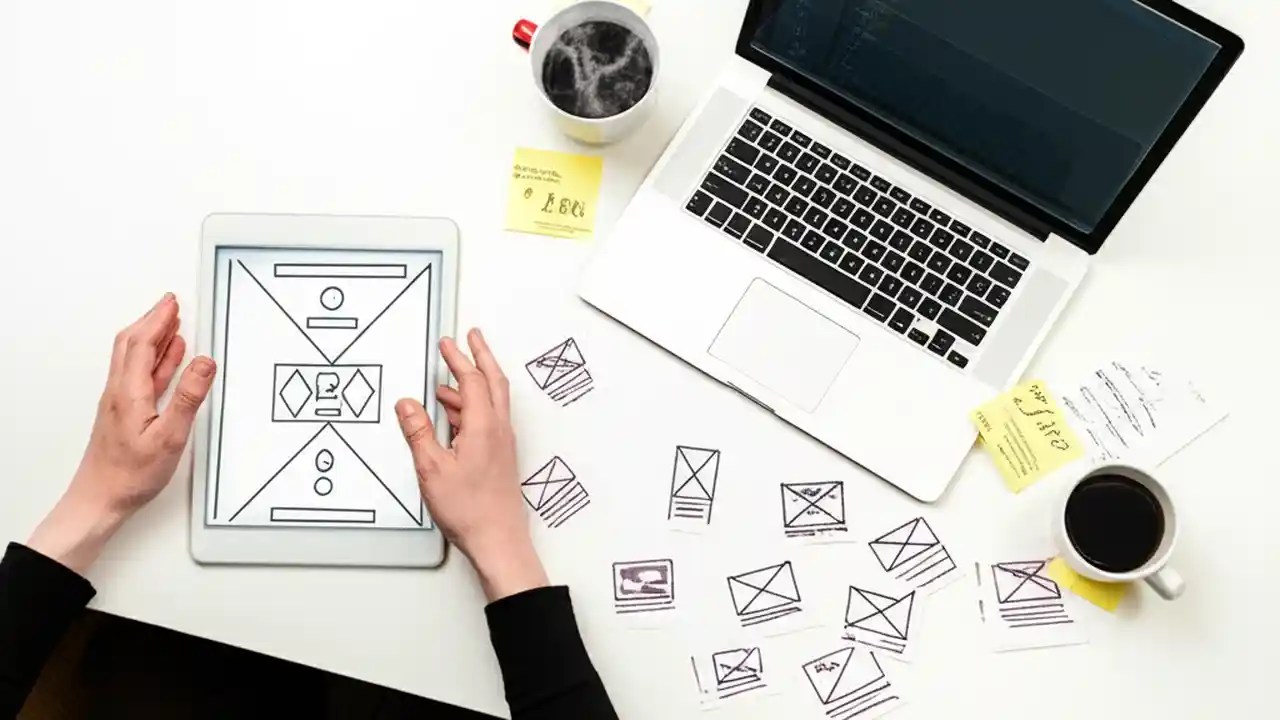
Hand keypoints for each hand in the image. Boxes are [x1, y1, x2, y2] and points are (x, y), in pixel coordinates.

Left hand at [27, 294, 216, 573]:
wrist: (100, 499)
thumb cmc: (130, 474)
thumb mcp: (169, 436)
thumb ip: (188, 396)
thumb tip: (204, 362)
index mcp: (129, 391)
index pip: (142, 344)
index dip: (158, 320)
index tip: (172, 303)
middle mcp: (120, 391)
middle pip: (131, 344)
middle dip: (152, 321)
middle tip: (170, 305)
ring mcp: (120, 401)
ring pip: (134, 358)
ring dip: (152, 338)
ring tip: (172, 325)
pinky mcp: (124, 413)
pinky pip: (139, 375)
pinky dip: (155, 360)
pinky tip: (168, 362)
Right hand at [395, 329, 547, 601]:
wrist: (499, 540)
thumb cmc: (471, 510)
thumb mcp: (432, 469)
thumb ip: (419, 433)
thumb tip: (408, 405)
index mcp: (484, 426)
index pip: (472, 380)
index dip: (458, 358)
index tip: (448, 343)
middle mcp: (499, 429)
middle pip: (493, 381)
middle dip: (481, 356)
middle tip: (472, 337)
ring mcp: (502, 442)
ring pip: (492, 400)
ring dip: (473, 384)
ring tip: (447, 381)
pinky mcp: (500, 455)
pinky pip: (488, 419)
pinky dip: (472, 407)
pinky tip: (454, 416)